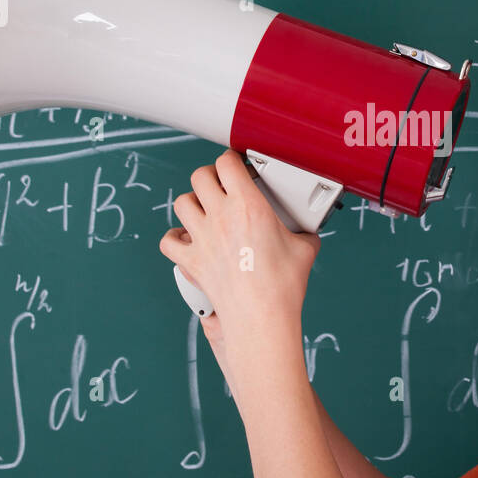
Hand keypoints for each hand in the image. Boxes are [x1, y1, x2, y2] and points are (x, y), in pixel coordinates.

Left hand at [158, 149, 321, 382]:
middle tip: (220, 185)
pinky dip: (173, 238)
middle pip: (199, 176)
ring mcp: (202, 238)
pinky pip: (168, 241)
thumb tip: (308, 234)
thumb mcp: (305, 249)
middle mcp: (220, 216)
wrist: (262, 317)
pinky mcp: (191, 261)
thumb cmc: (283, 286)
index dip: (231, 160)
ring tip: (204, 210)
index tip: (238, 166)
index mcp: (249, 205)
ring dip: (191, 203)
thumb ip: (305, 233)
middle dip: (209, 176)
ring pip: (181, 202)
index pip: (227, 163)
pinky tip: (186, 239)